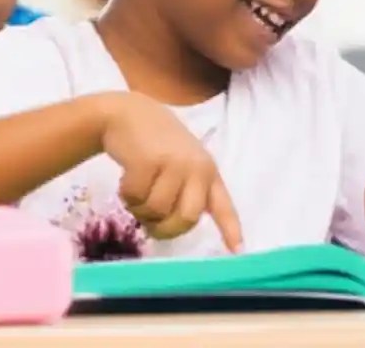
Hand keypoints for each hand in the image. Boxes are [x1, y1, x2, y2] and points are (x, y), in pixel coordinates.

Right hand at [97, 92, 242, 249]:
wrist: (128, 114)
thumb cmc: (155, 145)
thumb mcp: (181, 163)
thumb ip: (186, 191)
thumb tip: (178, 225)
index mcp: (208, 172)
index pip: (223, 205)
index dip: (231, 230)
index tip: (238, 251)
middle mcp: (197, 168)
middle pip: (187, 219)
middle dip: (165, 229)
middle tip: (149, 222)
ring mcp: (174, 163)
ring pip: (157, 211)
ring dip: (140, 209)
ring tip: (137, 191)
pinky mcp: (150, 161)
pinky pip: (135, 198)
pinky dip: (126, 195)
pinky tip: (127, 178)